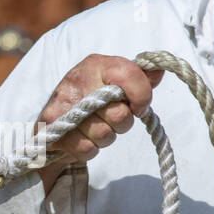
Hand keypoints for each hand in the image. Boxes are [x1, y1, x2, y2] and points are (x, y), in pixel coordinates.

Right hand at [35, 55, 162, 194]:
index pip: (129, 74)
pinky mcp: (53, 129)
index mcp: (97, 64)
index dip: (141, 95)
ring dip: (105, 137)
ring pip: (104, 134)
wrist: (55, 122)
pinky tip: (82, 138)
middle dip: (121, 123)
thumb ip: (140, 77)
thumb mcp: (116, 83)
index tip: (138, 106)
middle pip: (120, 113)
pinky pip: (87, 149)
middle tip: (111, 118)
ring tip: (94, 128)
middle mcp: (78, 80)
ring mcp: (63, 105)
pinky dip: (89, 149)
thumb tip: (159, 70)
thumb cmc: (93, 100)